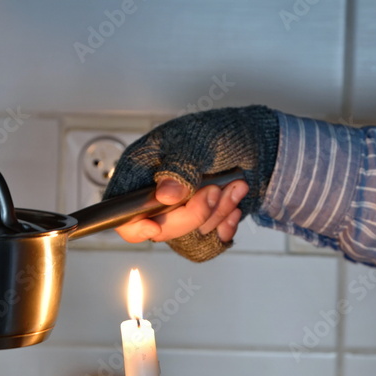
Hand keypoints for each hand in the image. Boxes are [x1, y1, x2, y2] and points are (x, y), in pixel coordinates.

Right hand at [103, 105, 278, 260]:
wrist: (255, 142)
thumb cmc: (219, 131)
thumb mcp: (198, 140)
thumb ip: (180, 167)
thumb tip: (164, 195)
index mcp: (140, 170)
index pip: (120, 210)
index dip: (133, 225)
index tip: (154, 225)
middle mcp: (155, 196)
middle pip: (159, 229)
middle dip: (193, 214)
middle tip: (215, 190)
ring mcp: (178, 213)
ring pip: (188, 237)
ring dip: (216, 214)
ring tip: (233, 187)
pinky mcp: (200, 225)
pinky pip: (208, 243)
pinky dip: (226, 227)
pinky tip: (234, 204)